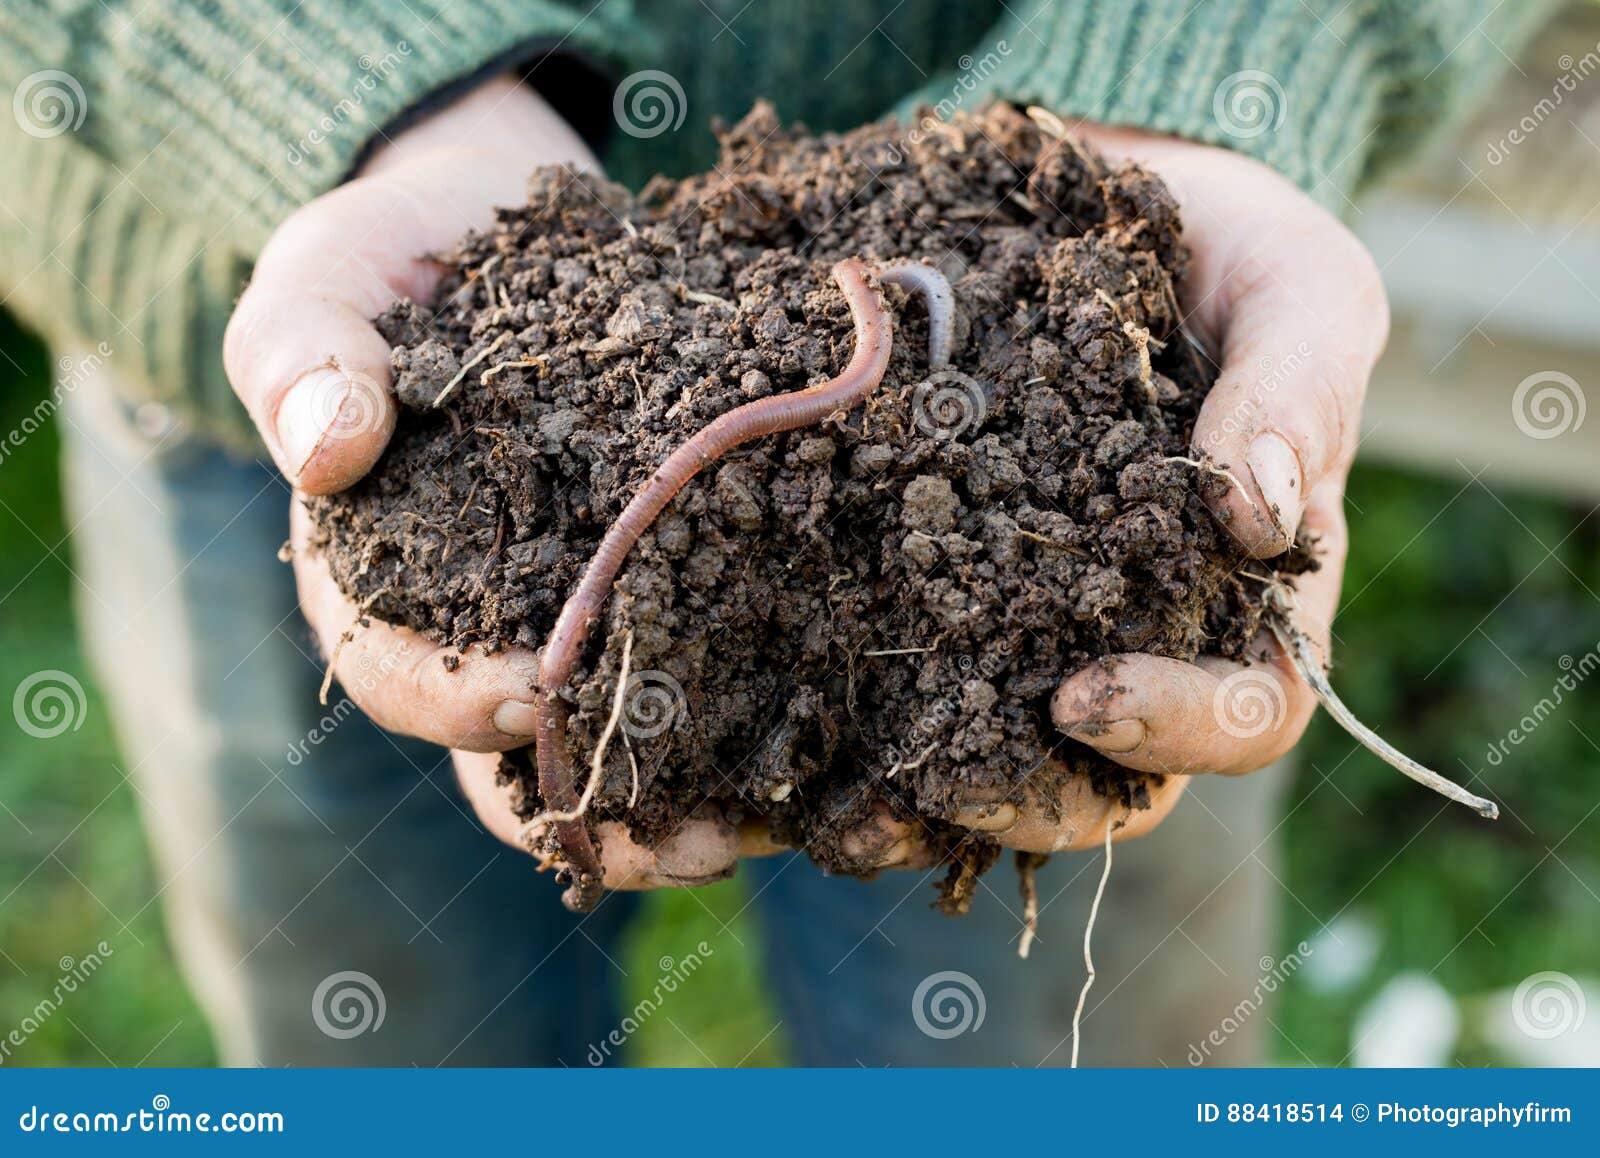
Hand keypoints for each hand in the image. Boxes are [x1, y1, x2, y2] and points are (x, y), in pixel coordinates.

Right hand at [227, 77, 746, 889]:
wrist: (500, 218)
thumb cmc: (391, 259)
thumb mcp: (324, 284)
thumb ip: (306, 356)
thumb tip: (326, 449)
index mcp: (384, 585)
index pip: (406, 676)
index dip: (460, 701)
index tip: (529, 695)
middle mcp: (489, 622)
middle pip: (533, 757)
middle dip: (616, 805)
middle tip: (700, 842)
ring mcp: (588, 602)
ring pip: (638, 730)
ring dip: (712, 787)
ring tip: (793, 819)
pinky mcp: (676, 561)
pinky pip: (718, 646)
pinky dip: (773, 693)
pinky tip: (841, 724)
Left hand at [850, 124, 1386, 866]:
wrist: (1091, 202)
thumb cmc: (1224, 249)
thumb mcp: (1293, 291)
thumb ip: (1297, 390)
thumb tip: (1258, 517)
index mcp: (1249, 590)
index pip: (1248, 711)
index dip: (1177, 730)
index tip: (1079, 695)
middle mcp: (1143, 628)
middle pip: (1108, 776)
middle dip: (1024, 800)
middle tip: (934, 788)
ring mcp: (1035, 615)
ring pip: (995, 754)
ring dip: (919, 800)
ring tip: (834, 811)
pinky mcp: (939, 580)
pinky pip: (905, 675)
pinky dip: (849, 722)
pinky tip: (773, 734)